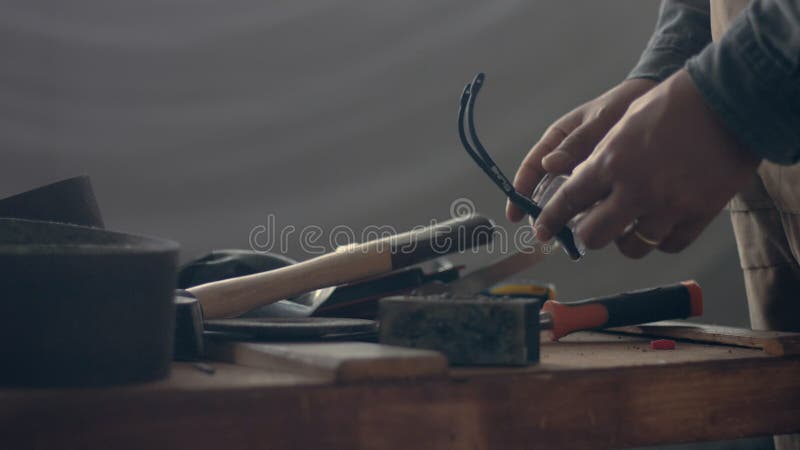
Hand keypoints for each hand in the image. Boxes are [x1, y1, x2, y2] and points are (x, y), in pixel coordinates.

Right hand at [506, 78, 656, 221]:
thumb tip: (548, 165)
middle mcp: (566, 158)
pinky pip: (593, 200)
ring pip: (570, 198)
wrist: (654, 101)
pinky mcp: (605, 181)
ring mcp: (584, 171)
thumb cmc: (621, 105)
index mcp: (557, 139)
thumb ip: (577, 143)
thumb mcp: (599, 120)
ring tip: (567, 234)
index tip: (515, 215)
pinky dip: (592, 212)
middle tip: (543, 233)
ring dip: (568, 215)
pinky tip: (596, 224)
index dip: (520, 191)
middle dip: (543, 212)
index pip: (532, 167)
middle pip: (547, 189)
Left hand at [533, 69, 761, 257]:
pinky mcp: (698, 214)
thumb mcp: (624, 121)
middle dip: (587, 234)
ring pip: (631, 247)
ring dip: (624, 240)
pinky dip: (659, 240)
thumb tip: (566, 176)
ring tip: (629, 225)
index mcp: (611, 161)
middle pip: (594, 235)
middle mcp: (635, 188)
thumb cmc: (673, 104)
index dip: (550, 220)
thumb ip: (596, 155)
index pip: (568, 200)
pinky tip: (659, 225)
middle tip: (590, 228)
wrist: (731, 99)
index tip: (542, 231)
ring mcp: (668, 205)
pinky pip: (668, 245)